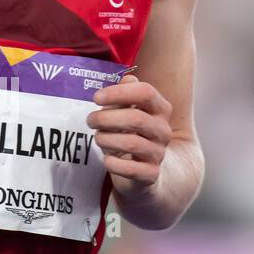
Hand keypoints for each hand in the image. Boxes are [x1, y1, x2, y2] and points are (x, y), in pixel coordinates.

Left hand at [86, 74, 172, 188]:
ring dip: (106, 139)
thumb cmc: (130, 135)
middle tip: (90, 120)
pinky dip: (114, 163)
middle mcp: (163, 130)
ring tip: (97, 138)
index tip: (96, 98)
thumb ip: (125, 96)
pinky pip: (131, 169)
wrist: (144, 172)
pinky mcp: (150, 175)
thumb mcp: (126, 112)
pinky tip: (107, 159)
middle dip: (106, 118)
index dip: (118, 92)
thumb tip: (126, 78)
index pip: (146, 92)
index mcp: (160, 109)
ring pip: (131, 143)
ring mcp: (159, 153)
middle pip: (135, 118)